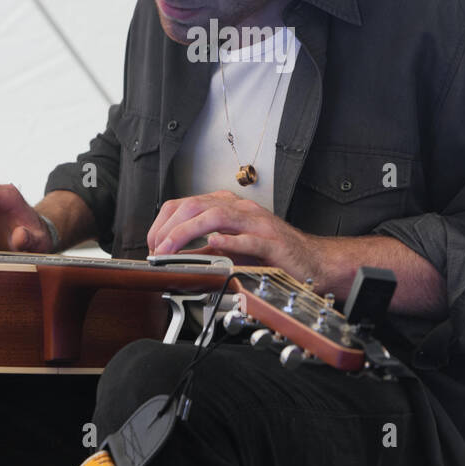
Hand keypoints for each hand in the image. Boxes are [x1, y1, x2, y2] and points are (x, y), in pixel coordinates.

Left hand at [147, 190, 327, 284]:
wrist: (310, 261)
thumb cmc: (273, 253)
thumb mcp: (232, 249)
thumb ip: (205, 249)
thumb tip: (175, 256)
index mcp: (229, 207)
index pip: (186, 204)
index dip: (164, 223)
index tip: (153, 243)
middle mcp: (241, 210)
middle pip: (196, 206)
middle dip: (170, 227)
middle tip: (157, 249)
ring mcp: (257, 223)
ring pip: (217, 216)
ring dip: (188, 232)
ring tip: (171, 248)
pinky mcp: (273, 242)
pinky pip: (248, 238)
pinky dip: (228, 241)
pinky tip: (213, 245)